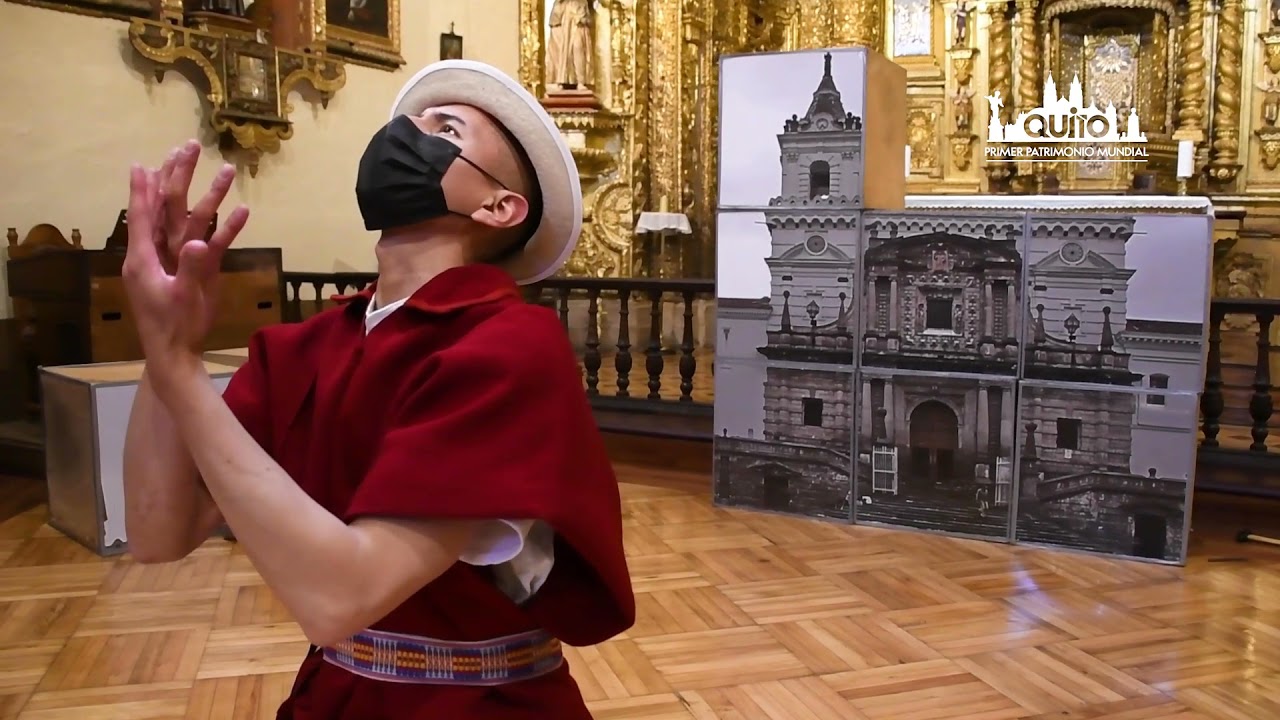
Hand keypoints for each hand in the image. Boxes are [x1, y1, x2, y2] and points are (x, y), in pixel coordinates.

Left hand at [122, 143, 248, 373]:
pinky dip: (227, 227)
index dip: (142, 189)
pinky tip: (243, 211)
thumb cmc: (173, 328)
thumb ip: (190, 269)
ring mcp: (180, 260)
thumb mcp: (181, 299)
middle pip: (168, 208)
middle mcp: (160, 253)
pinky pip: (214, 243)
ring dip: (209, 196)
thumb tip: (199, 243)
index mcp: (144, 258)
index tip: (142, 163)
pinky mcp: (199, 271)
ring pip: (192, 221)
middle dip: (177, 177)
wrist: (179, 353)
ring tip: (225, 172)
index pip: (142, 216)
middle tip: (185, 148)